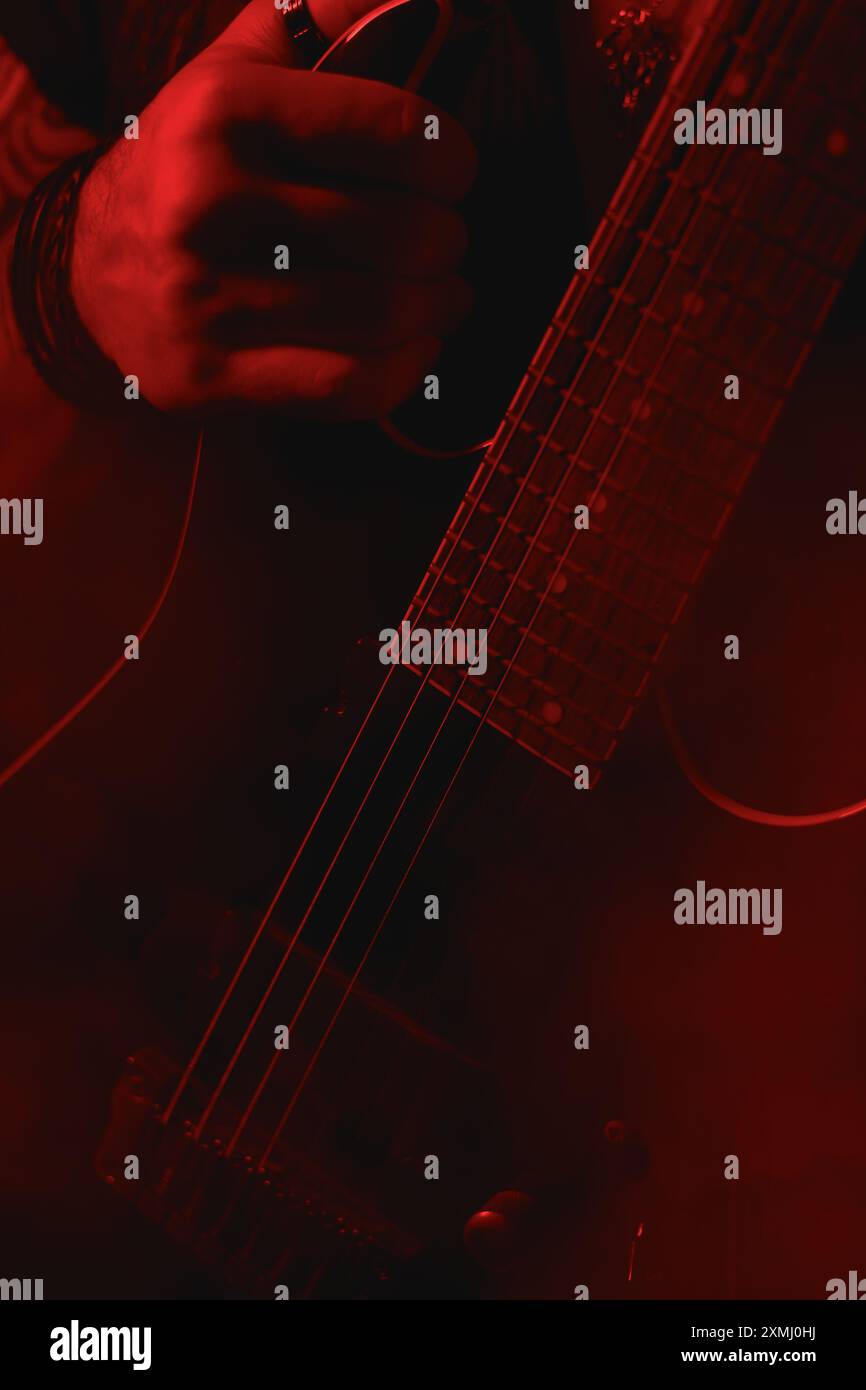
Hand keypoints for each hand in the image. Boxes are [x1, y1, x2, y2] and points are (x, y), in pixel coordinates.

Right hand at [71, 0, 476, 418]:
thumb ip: (320, 19)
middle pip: (398, 232)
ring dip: (439, 308)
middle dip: (447, 242)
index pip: (392, 129)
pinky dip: (404, 370)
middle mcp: (204, 203)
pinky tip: (413, 349)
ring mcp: (203, 300)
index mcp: (222, 112)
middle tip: (446, 244)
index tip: (453, 174)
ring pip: (381, 312)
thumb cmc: (193, 167)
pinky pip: (347, 385)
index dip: (451, 157)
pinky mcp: (210, 377)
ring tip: (446, 296)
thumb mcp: (238, 71)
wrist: (90, 270)